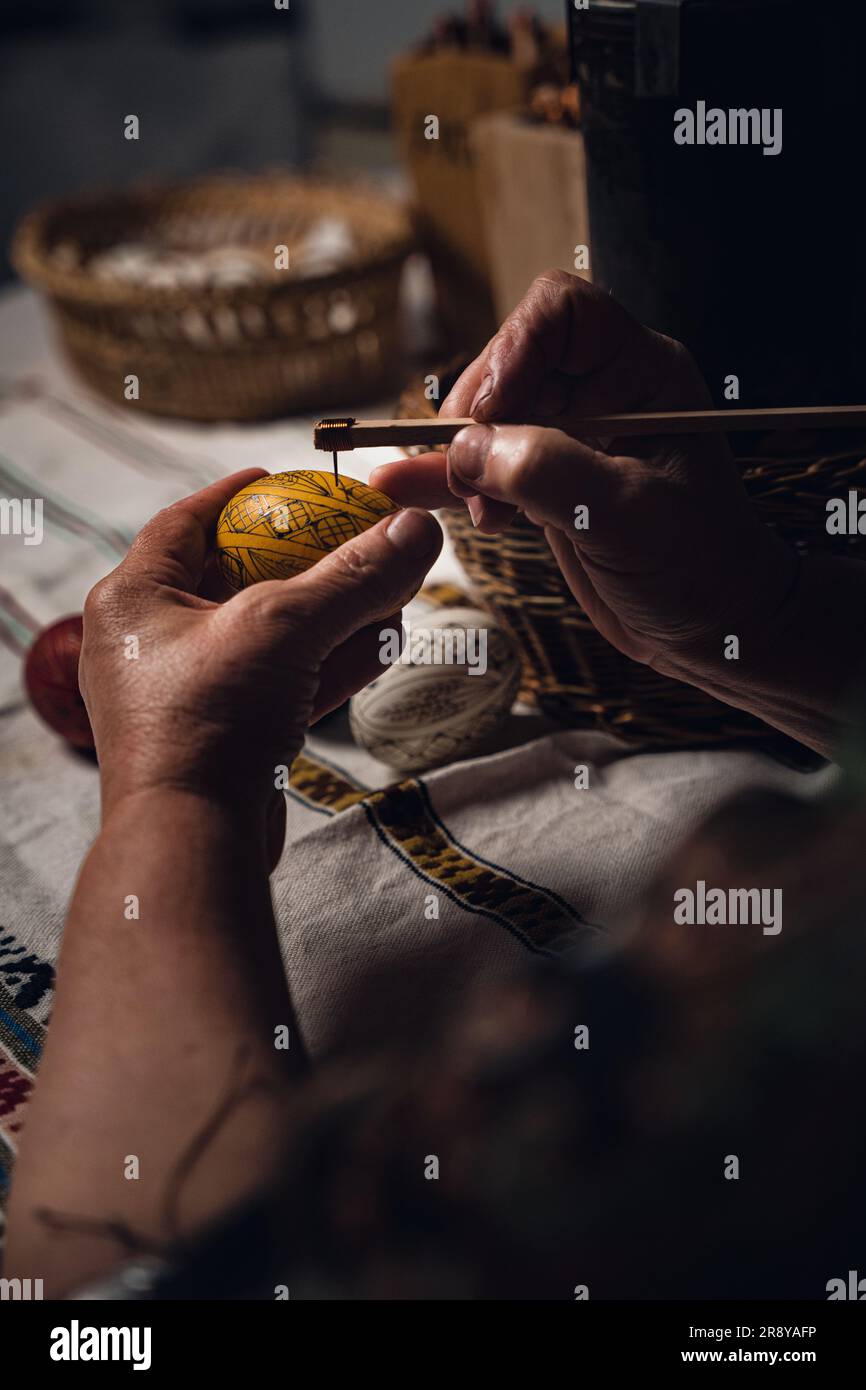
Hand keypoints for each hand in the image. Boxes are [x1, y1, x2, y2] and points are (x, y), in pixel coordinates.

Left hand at [80, 471, 440, 817]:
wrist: (193, 842)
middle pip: (235, 578)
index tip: (278, 480)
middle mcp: (150, 644)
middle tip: (349, 535)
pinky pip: (281, 684)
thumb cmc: (210, 723)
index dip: (233, 494)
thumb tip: (418, 528)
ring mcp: (186, 695)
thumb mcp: (286, 628)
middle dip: (304, 559)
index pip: (184, 522)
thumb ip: (354, 577)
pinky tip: (383, 643)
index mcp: (133, 600)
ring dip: (332, 615)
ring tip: (388, 589)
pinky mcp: (223, 738)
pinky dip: (328, 663)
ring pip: (269, 637)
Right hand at [371, 271, 796, 683]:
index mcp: (642, 374)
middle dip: (478, 417)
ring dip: (460, 455)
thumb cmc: (698, 567)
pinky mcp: (547, 482)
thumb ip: (548, 471)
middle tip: (470, 479)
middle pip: (511, 364)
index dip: (512, 349)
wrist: (712, 629)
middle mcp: (604, 393)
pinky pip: (485, 466)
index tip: (485, 413)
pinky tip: (404, 488)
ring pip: (490, 417)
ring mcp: (572, 437)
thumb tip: (468, 447)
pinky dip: (447, 479)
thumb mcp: (627, 516)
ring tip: (459, 501)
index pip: (561, 314)